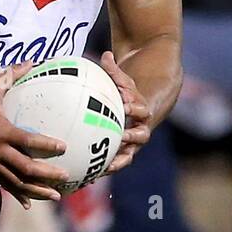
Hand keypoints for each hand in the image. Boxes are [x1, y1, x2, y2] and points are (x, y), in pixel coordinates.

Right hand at [0, 63, 68, 207]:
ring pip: (16, 182)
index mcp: (0, 131)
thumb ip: (13, 75)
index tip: (63, 146)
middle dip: (46, 175)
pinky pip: (4, 184)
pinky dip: (18, 194)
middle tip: (66, 176)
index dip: (45, 145)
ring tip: (55, 196)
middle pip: (25, 169)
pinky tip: (29, 203)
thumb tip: (35, 62)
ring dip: (36, 190)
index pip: (26, 141)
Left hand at [101, 50, 151, 173]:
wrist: (144, 107)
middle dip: (130, 139)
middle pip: (140, 137)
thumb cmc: (129, 91)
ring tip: (103, 170)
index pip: (141, 109)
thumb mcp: (124, 80)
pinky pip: (114, 161)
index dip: (134, 108)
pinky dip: (104, 169)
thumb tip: (106, 55)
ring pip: (128, 154)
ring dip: (117, 162)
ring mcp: (133, 142)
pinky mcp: (124, 151)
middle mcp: (141, 128)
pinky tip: (87, 177)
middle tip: (119, 140)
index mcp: (142, 111)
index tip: (126, 106)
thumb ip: (115, 71)